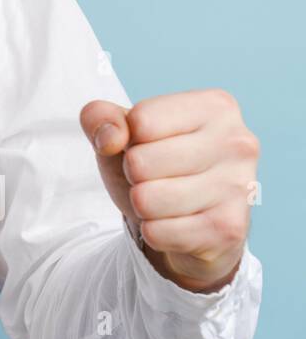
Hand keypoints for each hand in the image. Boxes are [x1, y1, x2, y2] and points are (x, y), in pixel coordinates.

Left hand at [80, 89, 257, 292]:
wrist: (189, 220)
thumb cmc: (154, 164)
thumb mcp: (121, 132)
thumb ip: (100, 117)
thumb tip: (109, 137)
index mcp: (216, 106)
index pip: (141, 121)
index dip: (127, 139)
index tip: (147, 145)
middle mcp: (238, 143)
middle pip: (140, 162)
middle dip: (132, 174)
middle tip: (154, 177)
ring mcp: (239, 187)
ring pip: (146, 200)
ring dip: (141, 205)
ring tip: (163, 199)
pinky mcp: (230, 229)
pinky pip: (158, 233)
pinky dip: (154, 231)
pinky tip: (176, 223)